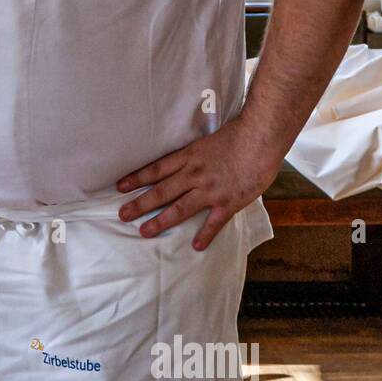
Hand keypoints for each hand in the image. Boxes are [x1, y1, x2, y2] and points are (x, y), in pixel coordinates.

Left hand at [115, 116, 280, 249]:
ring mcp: (210, 190)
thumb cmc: (239, 134)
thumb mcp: (209, 140)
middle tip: (122, 214)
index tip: (120, 187)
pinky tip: (196, 246)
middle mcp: (194, 175)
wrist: (261, 138)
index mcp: (189, 157)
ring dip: (160, 221)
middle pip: (161, 191)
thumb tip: (189, 159)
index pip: (156, 169)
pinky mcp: (229, 202)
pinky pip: (214, 222)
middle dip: (140, 204)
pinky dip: (205, 235)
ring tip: (144, 232)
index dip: (137, 178)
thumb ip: (197, 153)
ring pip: (180, 209)